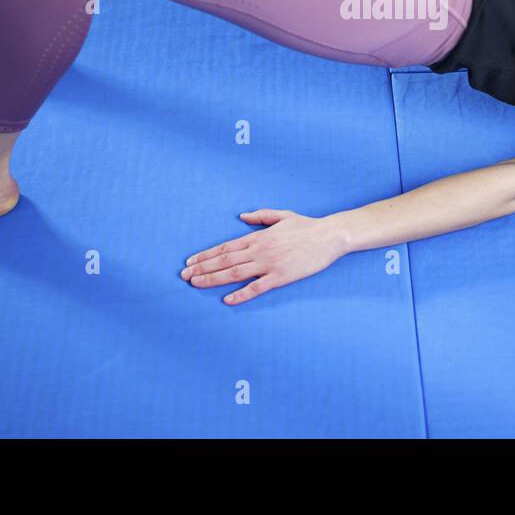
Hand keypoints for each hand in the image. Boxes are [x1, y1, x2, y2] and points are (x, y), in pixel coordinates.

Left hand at [180, 209, 348, 305]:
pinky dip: (241, 294)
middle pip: (225, 260)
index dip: (206, 255)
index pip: (225, 247)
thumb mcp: (282, 215)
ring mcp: (269, 264)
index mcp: (259, 236)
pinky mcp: (281, 277)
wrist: (329, 236)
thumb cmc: (307, 226)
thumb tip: (242, 216)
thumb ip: (261, 216)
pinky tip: (227, 299)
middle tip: (184, 276)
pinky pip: (257, 287)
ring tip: (196, 284)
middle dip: (202, 268)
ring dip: (213, 279)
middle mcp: (260, 250)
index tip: (190, 262)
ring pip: (235, 273)